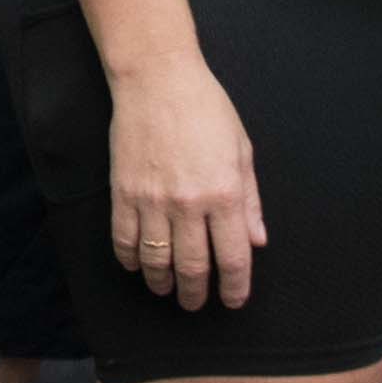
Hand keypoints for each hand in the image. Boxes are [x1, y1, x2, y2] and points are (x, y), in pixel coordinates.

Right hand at [104, 55, 265, 312]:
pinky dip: (132, 260)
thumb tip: (258, 241)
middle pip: (193, 268)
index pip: (232, 258)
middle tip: (196, 303)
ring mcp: (153, 200)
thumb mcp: (242, 150)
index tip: (233, 300)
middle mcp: (189, 203)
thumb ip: (250, 200)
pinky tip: (139, 266)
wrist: (157, 78)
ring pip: (157, 261)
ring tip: (168, 290)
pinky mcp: (124, 193)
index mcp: (225, 193)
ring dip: (163, 284)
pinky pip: (125, 241)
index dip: (234, 288)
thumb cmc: (206, 108)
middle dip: (197, 295)